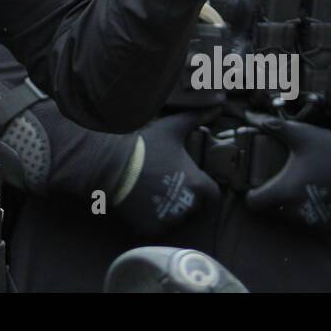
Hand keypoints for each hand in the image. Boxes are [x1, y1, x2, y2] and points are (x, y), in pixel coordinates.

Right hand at [112, 111, 220, 239]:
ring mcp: (168, 220)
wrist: (110, 164)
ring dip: (168, 209)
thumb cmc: (145, 146)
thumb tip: (219, 102)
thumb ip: (197, 117)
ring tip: (152, 192)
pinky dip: (151, 218)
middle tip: (166, 183)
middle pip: (193, 206)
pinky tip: (140, 203)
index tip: (190, 182)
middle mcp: (187, 206)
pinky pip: (156, 227)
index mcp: (198, 185)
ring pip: (175, 218)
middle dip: (183, 197)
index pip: (213, 196)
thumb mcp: (172, 128)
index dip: (204, 190)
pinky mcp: (150, 229)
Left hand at [243, 113, 330, 229]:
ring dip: (288, 205)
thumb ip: (271, 125)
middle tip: (279, 180)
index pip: (254, 203)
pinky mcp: (326, 224)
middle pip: (270, 209)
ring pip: (288, 217)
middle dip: (271, 196)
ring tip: (296, 185)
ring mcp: (312, 219)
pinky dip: (304, 211)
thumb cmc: (330, 149)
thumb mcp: (299, 134)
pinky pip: (306, 221)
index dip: (250, 193)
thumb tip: (250, 116)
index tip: (254, 185)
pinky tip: (309, 194)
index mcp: (285, 190)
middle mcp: (297, 210)